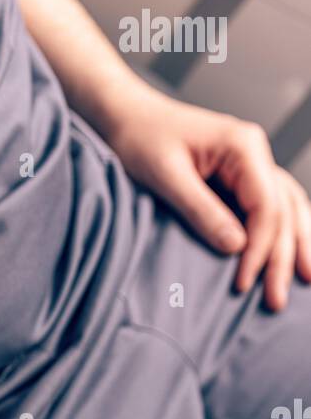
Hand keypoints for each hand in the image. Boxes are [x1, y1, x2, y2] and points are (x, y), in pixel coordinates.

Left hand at [106, 87, 310, 310]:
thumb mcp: (166, 177)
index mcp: (242, 146)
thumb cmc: (140, 139)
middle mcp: (254, 153)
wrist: (126, 118)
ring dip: (293, 246)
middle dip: (281, 258)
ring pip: (285, 209)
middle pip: (281, 212)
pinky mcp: (239, 177)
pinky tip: (294, 253)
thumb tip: (235, 246)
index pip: (266, 206)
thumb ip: (201, 210)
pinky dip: (283, 231)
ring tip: (305, 281)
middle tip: (276, 301)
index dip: (259, 249)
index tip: (243, 283)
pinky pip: (270, 207)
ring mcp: (250, 164)